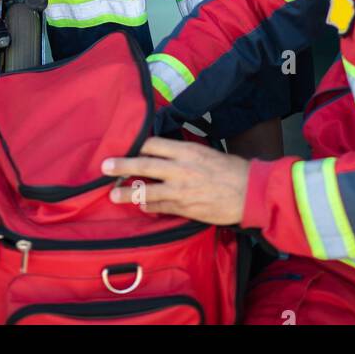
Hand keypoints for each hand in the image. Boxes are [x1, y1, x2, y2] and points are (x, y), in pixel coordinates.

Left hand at [102, 137, 250, 226]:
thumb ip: (183, 152)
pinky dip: (149, 207)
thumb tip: (164, 152)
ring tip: (113, 194)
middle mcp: (179, 169)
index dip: (139, 147)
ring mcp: (180, 190)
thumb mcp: (205, 151)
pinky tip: (141, 207)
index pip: (153, 145)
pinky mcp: (184, 208)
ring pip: (147, 191)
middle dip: (122, 166)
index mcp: (186, 150)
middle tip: (105, 167)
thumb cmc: (230, 169)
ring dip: (128, 193)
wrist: (249, 192)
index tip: (129, 148)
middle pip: (143, 166)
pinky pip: (160, 208)